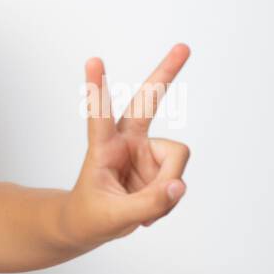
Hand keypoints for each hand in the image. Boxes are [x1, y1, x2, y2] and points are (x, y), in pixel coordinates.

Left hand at [61, 44, 191, 249]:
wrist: (89, 226)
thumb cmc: (90, 216)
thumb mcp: (112, 218)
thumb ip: (148, 204)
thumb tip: (180, 186)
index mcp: (102, 148)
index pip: (99, 116)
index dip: (98, 89)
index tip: (92, 60)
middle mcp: (126, 142)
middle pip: (148, 102)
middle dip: (166, 74)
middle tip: (183, 47)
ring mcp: (145, 152)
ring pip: (176, 160)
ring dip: (167, 189)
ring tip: (145, 207)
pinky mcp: (159, 165)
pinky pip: (178, 180)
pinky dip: (169, 199)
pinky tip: (151, 207)